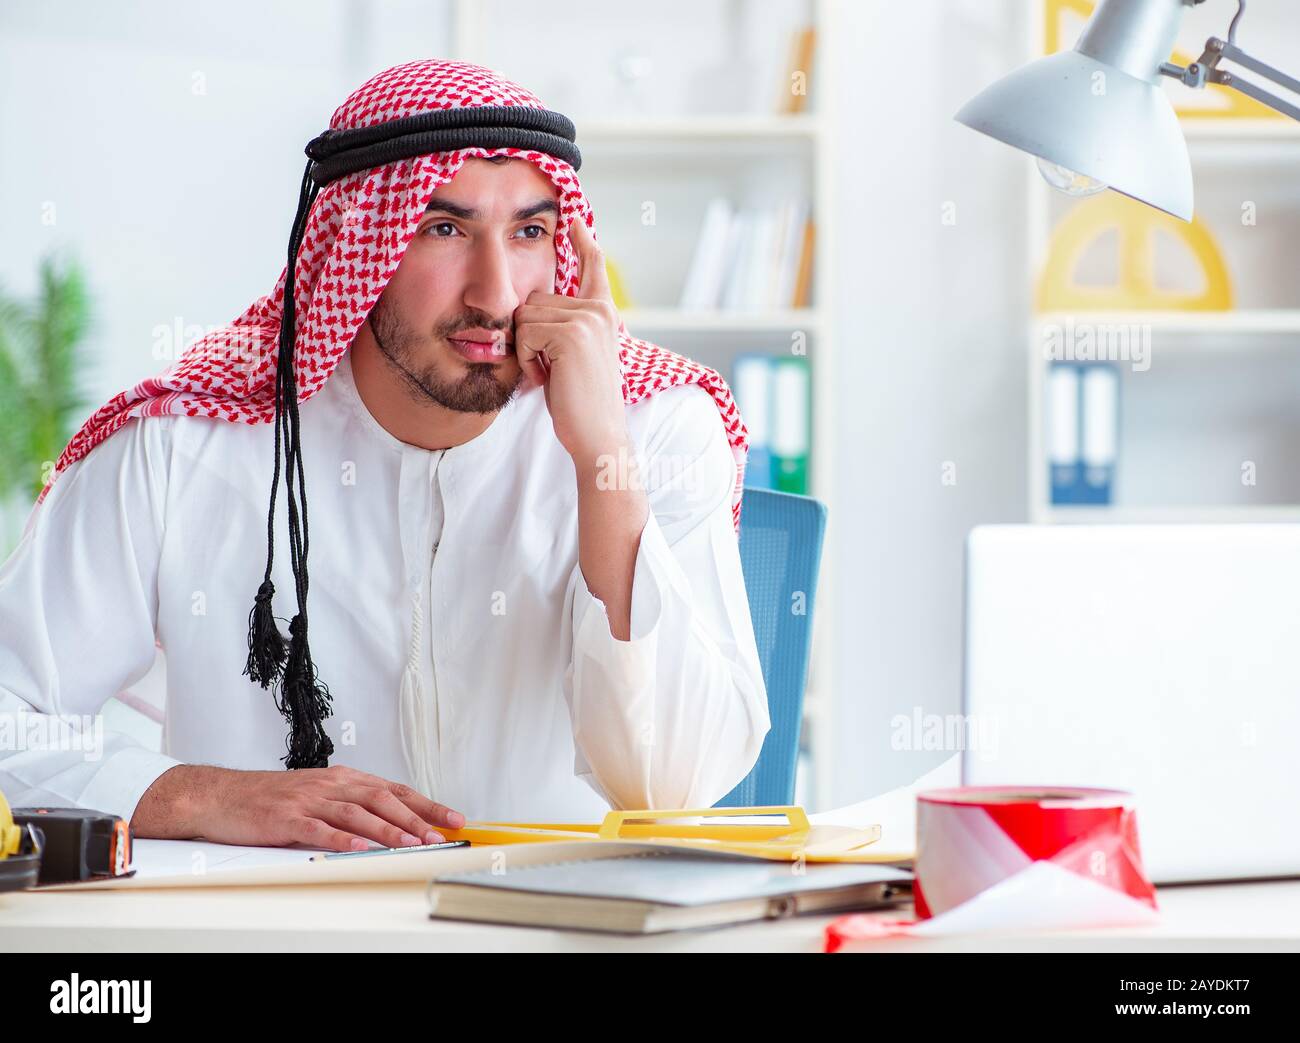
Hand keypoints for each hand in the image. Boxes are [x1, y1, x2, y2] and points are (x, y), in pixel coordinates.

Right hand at [130, 763, 465, 851]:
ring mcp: (309, 800)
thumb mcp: (318, 793)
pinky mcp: (287, 818)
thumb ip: (351, 804)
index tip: (453, 817)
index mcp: (342, 779)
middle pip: (382, 798)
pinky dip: (343, 839)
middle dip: (416, 817)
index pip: (394, 789)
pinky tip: (361, 849)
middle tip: (441, 833)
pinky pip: (320, 829)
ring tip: (412, 843)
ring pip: (357, 813)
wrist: (221, 795)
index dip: (426, 803)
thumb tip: (392, 820)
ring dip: (388, 829)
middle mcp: (331, 785)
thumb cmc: (271, 798)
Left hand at [514, 216, 628, 462]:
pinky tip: (547, 378)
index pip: (593, 266)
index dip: (583, 239)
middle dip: (530, 334)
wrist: (598, 435)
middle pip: (535, 299)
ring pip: (526, 316)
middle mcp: (599, 310)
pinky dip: (526, 360)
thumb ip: (564, 326)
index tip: (574, 216)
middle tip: (549, 368)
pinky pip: (525, 333)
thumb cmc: (580, 401)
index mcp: (603, 313)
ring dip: (526, 349)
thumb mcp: (575, 355)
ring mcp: (587, 319)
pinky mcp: (571, 334)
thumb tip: (531, 306)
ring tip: (550, 374)